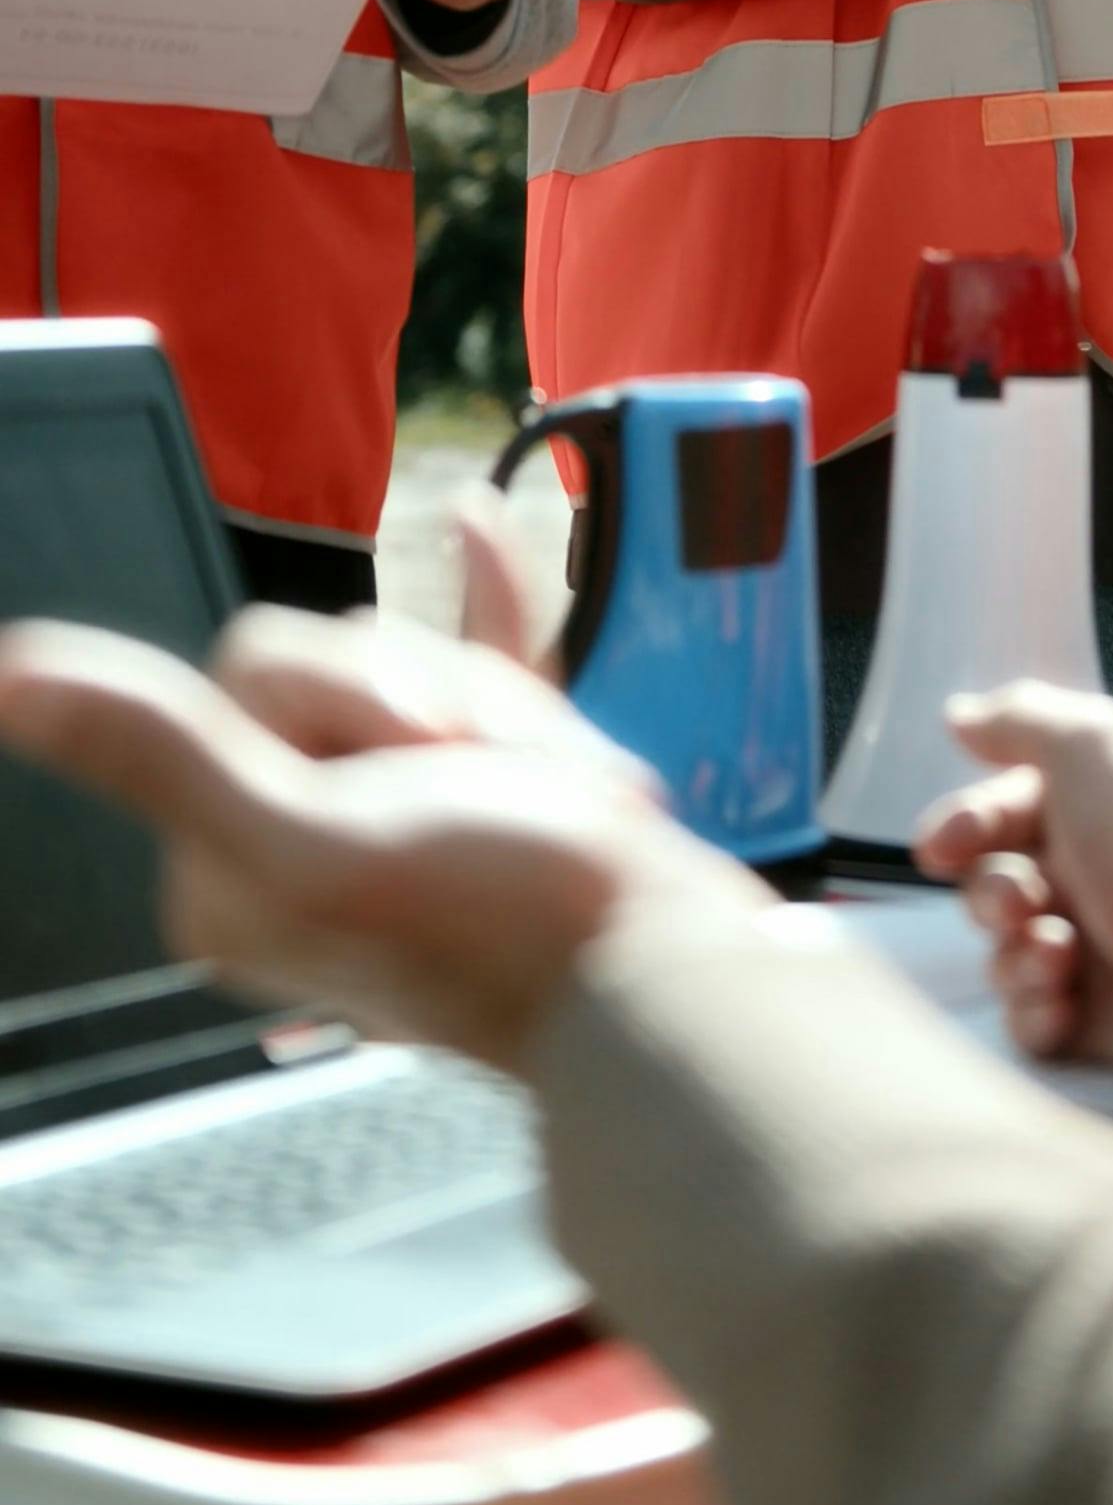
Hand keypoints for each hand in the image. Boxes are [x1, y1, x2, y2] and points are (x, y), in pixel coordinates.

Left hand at [0, 543, 764, 1078]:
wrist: (657, 974)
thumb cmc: (504, 910)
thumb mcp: (313, 828)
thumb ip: (164, 749)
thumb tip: (6, 675)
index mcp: (223, 870)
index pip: (260, 665)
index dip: (356, 692)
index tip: (423, 772)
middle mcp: (284, 847)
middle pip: (337, 660)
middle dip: (430, 695)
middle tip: (487, 786)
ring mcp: (378, 826)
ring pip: (411, 668)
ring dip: (488, 694)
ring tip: (546, 782)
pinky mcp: (466, 807)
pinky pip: (462, 669)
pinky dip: (481, 607)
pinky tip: (478, 530)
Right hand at [913, 683, 1112, 1097]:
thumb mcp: (1092, 747)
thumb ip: (1023, 719)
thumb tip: (961, 713)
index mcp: (1092, 812)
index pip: (1000, 813)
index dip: (963, 826)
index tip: (942, 847)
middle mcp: (1089, 878)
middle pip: (993, 886)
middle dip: (990, 894)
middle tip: (1019, 902)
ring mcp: (1092, 954)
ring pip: (1005, 955)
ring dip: (1017, 956)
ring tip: (1061, 956)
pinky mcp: (1095, 1024)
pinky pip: (1031, 1021)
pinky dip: (1036, 1013)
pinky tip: (1064, 1003)